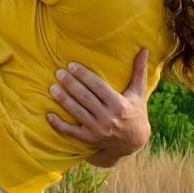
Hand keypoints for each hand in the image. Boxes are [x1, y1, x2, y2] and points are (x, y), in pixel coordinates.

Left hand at [46, 48, 150, 165]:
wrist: (134, 142)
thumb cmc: (135, 112)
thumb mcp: (138, 92)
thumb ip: (139, 71)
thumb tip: (145, 50)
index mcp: (119, 104)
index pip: (98, 87)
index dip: (84, 75)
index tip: (71, 65)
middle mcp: (108, 118)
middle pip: (85, 98)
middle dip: (70, 84)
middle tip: (58, 72)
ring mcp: (98, 130)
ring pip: (77, 112)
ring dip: (63, 100)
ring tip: (52, 87)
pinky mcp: (89, 139)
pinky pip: (71, 132)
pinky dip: (59, 124)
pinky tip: (49, 115)